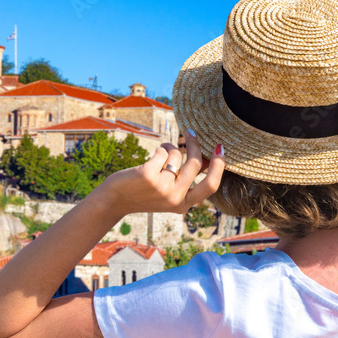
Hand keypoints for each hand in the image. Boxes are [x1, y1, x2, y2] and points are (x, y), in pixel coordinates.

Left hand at [97, 132, 223, 216]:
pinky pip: (163, 151)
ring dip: (170, 148)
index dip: (219, 165)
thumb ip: (188, 179)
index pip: (211, 185)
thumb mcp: (170, 191)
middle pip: (196, 164)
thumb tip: (209, 158)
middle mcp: (175, 199)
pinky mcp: (148, 175)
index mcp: (183, 205)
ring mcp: (162, 188)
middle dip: (195, 144)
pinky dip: (160, 149)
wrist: (116, 199)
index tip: (220, 148)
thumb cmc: (145, 192)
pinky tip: (153, 157)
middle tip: (191, 132)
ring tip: (160, 154)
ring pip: (177, 155)